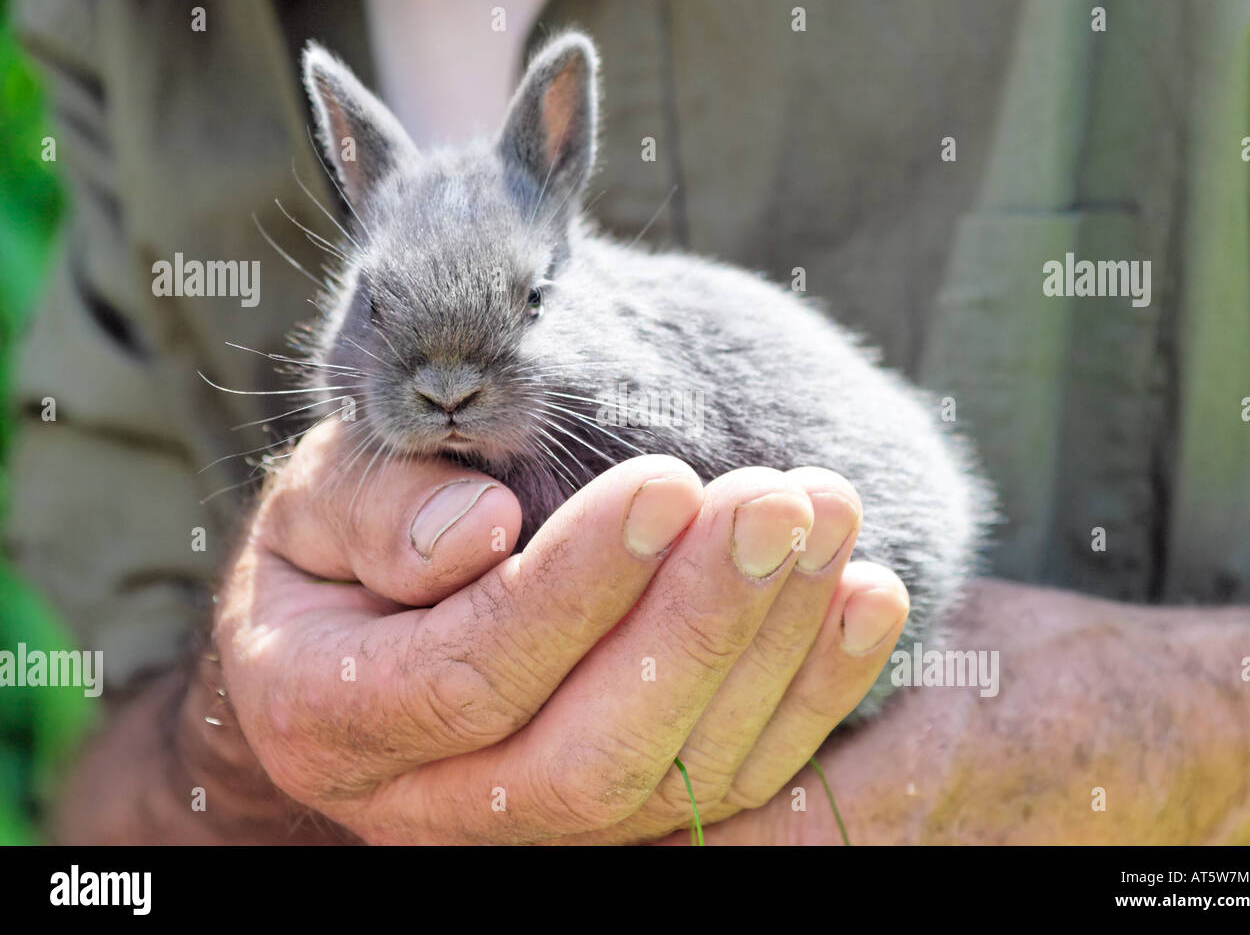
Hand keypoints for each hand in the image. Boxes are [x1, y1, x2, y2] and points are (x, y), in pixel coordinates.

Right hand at [212, 419, 908, 842]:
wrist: (367, 622)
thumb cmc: (349, 541)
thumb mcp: (323, 498)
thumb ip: (374, 511)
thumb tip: (478, 535)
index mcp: (331, 719)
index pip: (466, 677)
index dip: (572, 588)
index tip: (662, 484)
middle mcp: (432, 804)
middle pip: (587, 756)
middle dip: (696, 625)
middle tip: (773, 502)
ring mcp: (536, 825)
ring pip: (677, 776)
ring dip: (772, 645)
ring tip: (828, 516)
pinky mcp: (625, 813)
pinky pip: (733, 780)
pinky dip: (814, 692)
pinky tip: (866, 595)